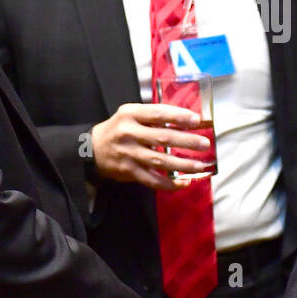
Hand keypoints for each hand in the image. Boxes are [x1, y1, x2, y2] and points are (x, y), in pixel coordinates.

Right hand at [90, 103, 211, 190]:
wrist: (92, 149)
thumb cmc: (119, 128)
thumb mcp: (130, 114)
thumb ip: (153, 116)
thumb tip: (186, 119)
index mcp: (130, 114)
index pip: (157, 114)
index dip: (178, 116)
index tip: (196, 120)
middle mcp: (128, 134)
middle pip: (162, 138)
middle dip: (186, 141)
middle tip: (204, 143)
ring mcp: (129, 154)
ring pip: (160, 161)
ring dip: (183, 165)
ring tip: (201, 165)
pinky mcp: (129, 172)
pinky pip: (153, 180)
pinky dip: (170, 183)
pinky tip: (185, 182)